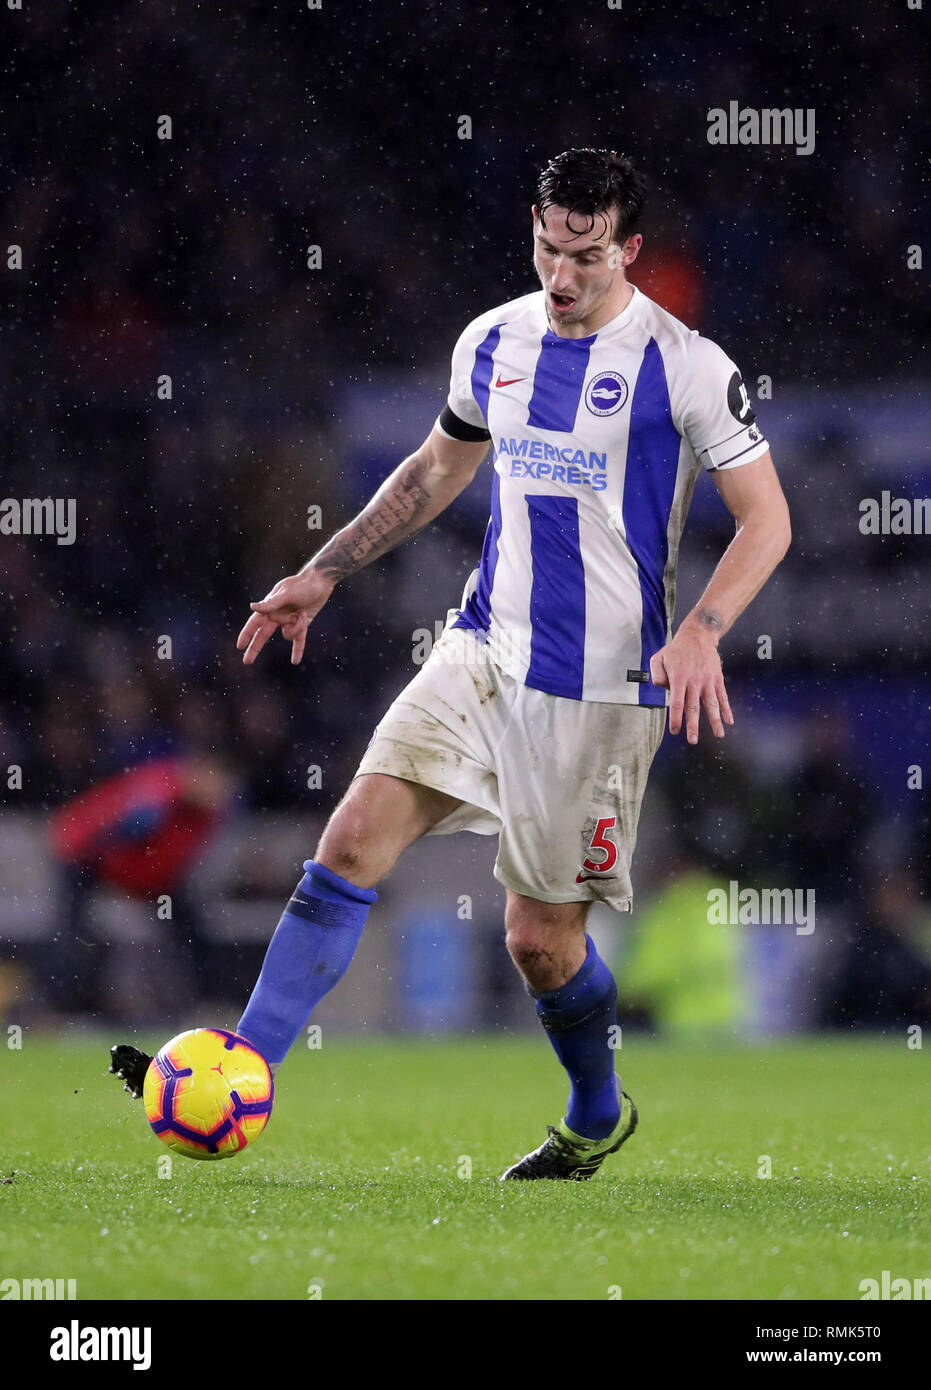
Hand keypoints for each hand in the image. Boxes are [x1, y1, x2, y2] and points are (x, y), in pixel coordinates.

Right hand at [236, 568, 333, 665]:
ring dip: (296, 628)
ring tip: (302, 614)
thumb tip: (252, 607)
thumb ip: (270, 603)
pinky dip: (297, 650)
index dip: (246, 634)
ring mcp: (289, 620)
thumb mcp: (286, 593)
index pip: (254, 623)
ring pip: (288, 635)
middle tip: (246, 662)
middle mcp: (277, 615)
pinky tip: (295, 662)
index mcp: (270, 607)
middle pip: (263, 635)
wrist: (321, 581)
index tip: (239, 646)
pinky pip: (299, 640)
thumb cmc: (301, 584)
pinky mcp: (302, 623)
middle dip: (254, 648)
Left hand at [649, 620, 733, 743]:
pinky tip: (729, 721)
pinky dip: (727, 709)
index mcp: (678, 678)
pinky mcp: (717, 678)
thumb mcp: (658, 659)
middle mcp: (694, 681)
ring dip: (715, 720)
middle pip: (694, 707)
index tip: (675, 731)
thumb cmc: (676, 650)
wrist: (698, 635)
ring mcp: (707, 681)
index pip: (677, 703)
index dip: (676, 718)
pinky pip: (723, 696)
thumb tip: (663, 690)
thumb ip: (656, 676)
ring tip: (719, 735)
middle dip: (693, 725)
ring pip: (712, 704)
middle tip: (693, 740)